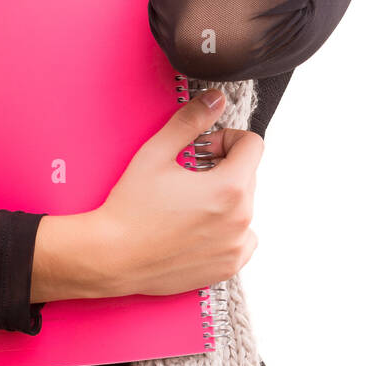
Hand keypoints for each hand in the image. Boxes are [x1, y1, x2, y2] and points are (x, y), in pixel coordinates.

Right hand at [89, 89, 262, 297]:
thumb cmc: (130, 207)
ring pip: (244, 207)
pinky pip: (242, 238)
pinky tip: (196, 228)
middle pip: (248, 175)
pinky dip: (226, 230)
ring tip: (189, 204)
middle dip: (223, 168)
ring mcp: (236, 246)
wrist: (112, 257)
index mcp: (230, 188)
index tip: (202, 150)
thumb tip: (216, 99)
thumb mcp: (156, 153)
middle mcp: (241, 219)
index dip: (226, 138)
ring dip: (225, 199)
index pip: (253, 145)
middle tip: (187, 175)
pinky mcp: (228, 267)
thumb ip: (191, 121)